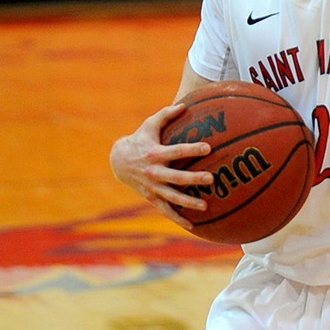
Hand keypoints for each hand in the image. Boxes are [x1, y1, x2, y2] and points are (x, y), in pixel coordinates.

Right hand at [109, 103, 214, 229]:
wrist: (119, 161)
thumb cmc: (140, 139)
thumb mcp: (150, 124)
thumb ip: (166, 115)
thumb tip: (184, 104)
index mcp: (155, 153)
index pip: (176, 151)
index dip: (192, 149)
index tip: (208, 147)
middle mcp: (154, 172)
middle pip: (176, 177)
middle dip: (194, 179)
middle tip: (211, 179)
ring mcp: (152, 187)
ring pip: (172, 197)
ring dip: (188, 202)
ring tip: (205, 205)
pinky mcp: (151, 197)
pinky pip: (166, 210)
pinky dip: (177, 218)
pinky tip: (192, 225)